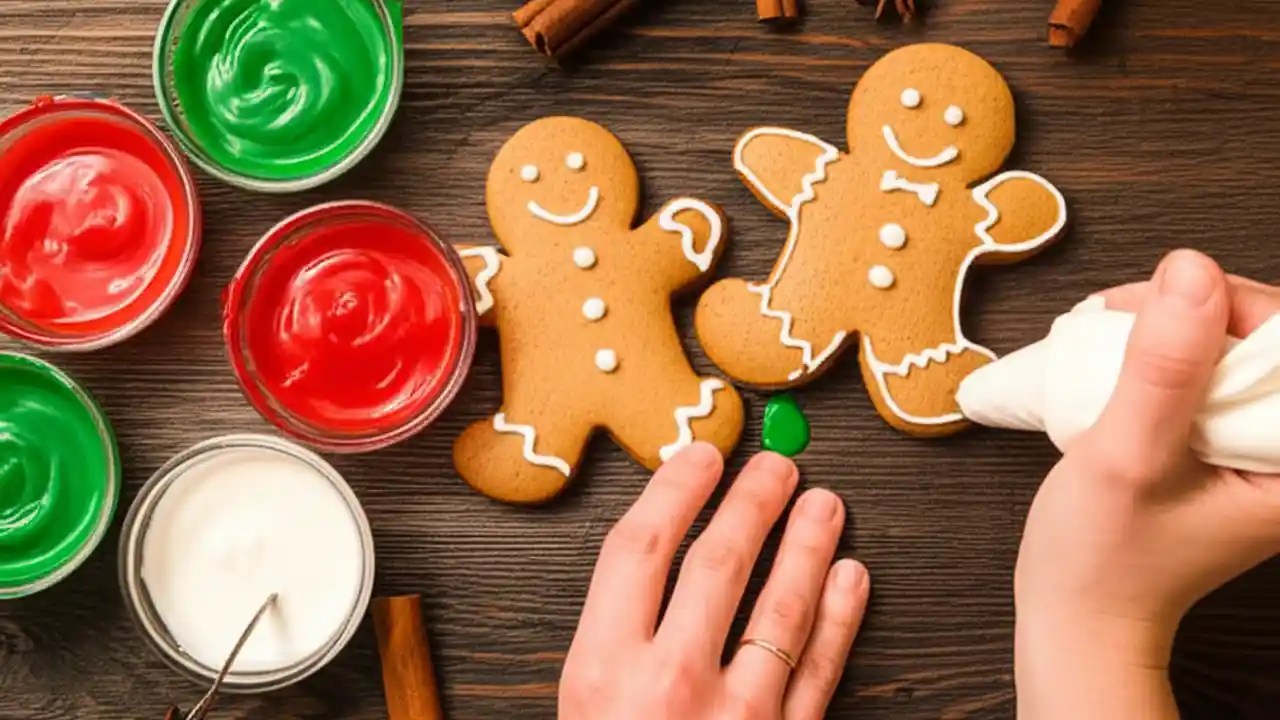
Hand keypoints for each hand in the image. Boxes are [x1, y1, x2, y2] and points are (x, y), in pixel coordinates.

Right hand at [559, 445, 868, 718]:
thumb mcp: (583, 705)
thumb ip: (615, 638)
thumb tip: (662, 548)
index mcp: (601, 670)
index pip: (641, 550)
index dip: (676, 490)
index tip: (703, 455)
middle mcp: (666, 686)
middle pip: (716, 566)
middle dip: (750, 504)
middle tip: (777, 464)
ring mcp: (733, 718)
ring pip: (779, 609)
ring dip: (806, 547)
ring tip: (825, 504)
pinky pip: (820, 670)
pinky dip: (839, 619)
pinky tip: (850, 579)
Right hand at [1015, 250, 1279, 718]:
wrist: (1079, 618)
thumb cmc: (1103, 559)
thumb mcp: (1126, 457)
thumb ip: (1163, 369)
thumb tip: (1190, 269)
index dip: (1231, 305)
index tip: (1155, 307)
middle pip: (1263, 338)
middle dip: (1192, 313)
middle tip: (1119, 317)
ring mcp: (1254, 447)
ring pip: (1230, 348)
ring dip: (1169, 330)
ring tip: (1108, 337)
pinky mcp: (1220, 444)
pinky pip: (1204, 373)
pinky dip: (1159, 356)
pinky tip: (1118, 363)